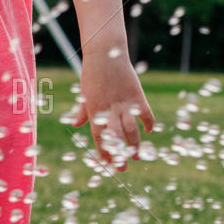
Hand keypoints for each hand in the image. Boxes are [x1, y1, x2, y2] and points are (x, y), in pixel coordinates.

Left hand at [69, 51, 154, 170]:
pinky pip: (145, 113)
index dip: (104, 152)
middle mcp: (109, 110)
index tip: (107, 165)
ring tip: (138, 156)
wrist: (106, 54)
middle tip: (123, 169)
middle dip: (119, 155)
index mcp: (95, 111)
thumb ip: (82, 111)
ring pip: (131, 129)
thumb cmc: (92, 74)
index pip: (99, 137)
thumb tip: (75, 125)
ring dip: (135, 144)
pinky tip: (148, 131)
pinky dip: (148, 123)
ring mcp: (124, 103)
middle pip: (116, 138)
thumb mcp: (84, 93)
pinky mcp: (136, 95)